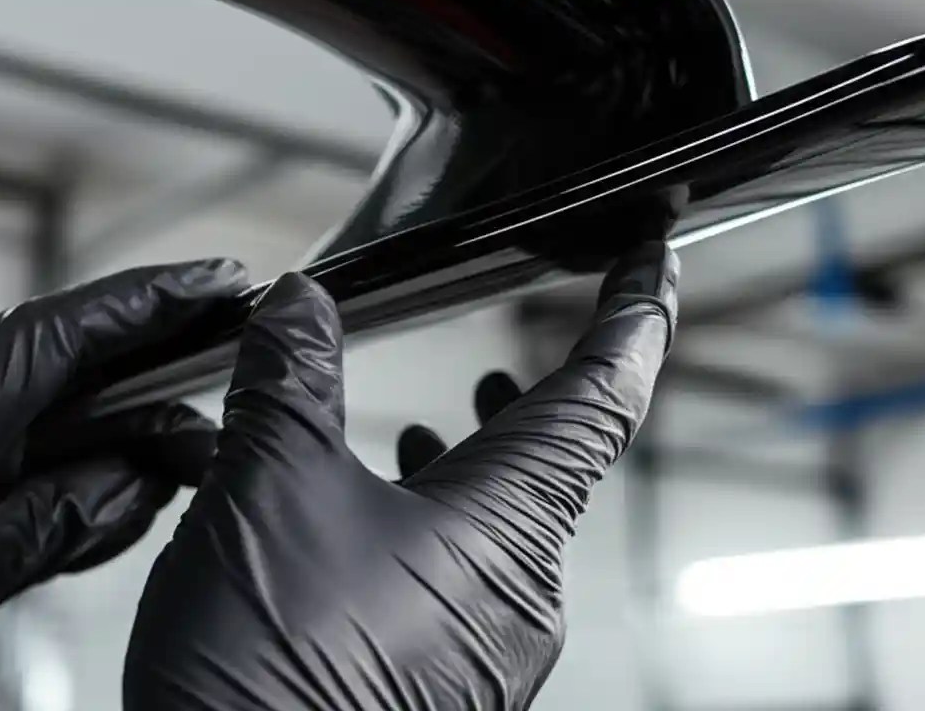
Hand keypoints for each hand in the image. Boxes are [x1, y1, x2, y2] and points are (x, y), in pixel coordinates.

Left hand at [0, 259, 248, 709]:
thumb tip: (123, 487)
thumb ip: (28, 529)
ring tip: (200, 457)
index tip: (217, 283)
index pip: (56, 337)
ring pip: (62, 448)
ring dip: (135, 450)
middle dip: (158, 375)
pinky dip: (94, 507)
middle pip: (70, 383)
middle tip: (233, 376)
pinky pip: (39, 508)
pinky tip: (134, 507)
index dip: (146, 301)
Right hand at [123, 242, 676, 709]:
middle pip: (555, 464)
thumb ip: (291, 380)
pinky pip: (462, 581)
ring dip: (469, 466)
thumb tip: (298, 306)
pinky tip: (371, 521)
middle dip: (531, 396)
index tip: (655, 256)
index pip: (604, 393)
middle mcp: (522, 594)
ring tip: (429, 425)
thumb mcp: (268, 490)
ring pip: (501, 527)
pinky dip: (430, 528)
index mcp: (508, 528)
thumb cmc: (270, 674)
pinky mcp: (443, 684)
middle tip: (510, 353)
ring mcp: (488, 650)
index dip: (637, 311)